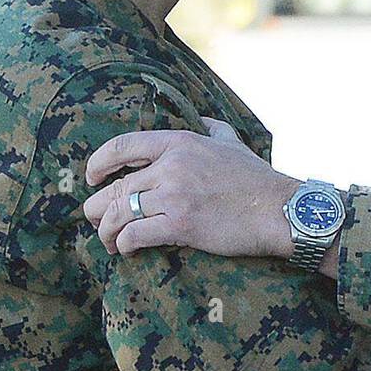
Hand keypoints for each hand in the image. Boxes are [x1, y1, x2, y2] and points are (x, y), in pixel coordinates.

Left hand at [83, 123, 299, 258]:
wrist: (280, 211)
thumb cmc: (258, 180)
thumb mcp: (234, 144)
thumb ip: (214, 130)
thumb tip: (205, 121)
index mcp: (180, 143)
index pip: (122, 146)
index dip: (98, 163)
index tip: (91, 177)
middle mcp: (171, 166)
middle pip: (114, 187)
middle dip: (97, 208)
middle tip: (98, 221)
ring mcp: (175, 195)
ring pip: (118, 213)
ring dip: (107, 232)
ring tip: (109, 242)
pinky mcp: (180, 225)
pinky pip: (135, 235)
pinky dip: (125, 244)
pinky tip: (128, 249)